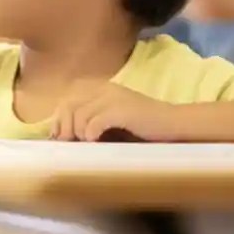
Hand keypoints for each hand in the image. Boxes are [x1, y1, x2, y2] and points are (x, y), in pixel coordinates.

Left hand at [50, 81, 178, 141]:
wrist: (175, 125)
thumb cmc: (141, 128)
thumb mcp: (110, 122)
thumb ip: (88, 122)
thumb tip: (61, 137)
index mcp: (99, 90)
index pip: (66, 101)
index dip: (59, 120)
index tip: (59, 138)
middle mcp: (103, 90)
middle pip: (68, 106)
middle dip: (65, 127)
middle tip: (69, 144)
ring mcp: (113, 98)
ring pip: (79, 115)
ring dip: (79, 133)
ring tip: (87, 143)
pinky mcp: (123, 110)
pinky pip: (94, 122)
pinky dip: (91, 133)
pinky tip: (96, 141)